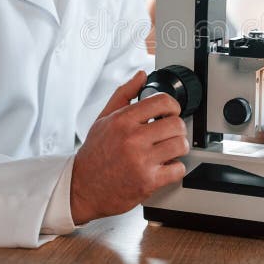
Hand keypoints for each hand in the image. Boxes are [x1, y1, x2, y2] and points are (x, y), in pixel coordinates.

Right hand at [70, 71, 188, 224]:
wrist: (82, 187)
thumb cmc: (94, 153)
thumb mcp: (103, 119)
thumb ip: (124, 94)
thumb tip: (141, 76)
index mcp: (123, 121)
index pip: (162, 101)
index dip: (172, 106)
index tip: (171, 112)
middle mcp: (132, 139)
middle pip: (176, 124)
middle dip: (177, 128)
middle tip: (170, 133)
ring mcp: (141, 161)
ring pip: (181, 145)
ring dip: (179, 147)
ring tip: (169, 149)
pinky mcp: (148, 182)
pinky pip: (178, 169)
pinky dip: (176, 168)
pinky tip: (165, 166)